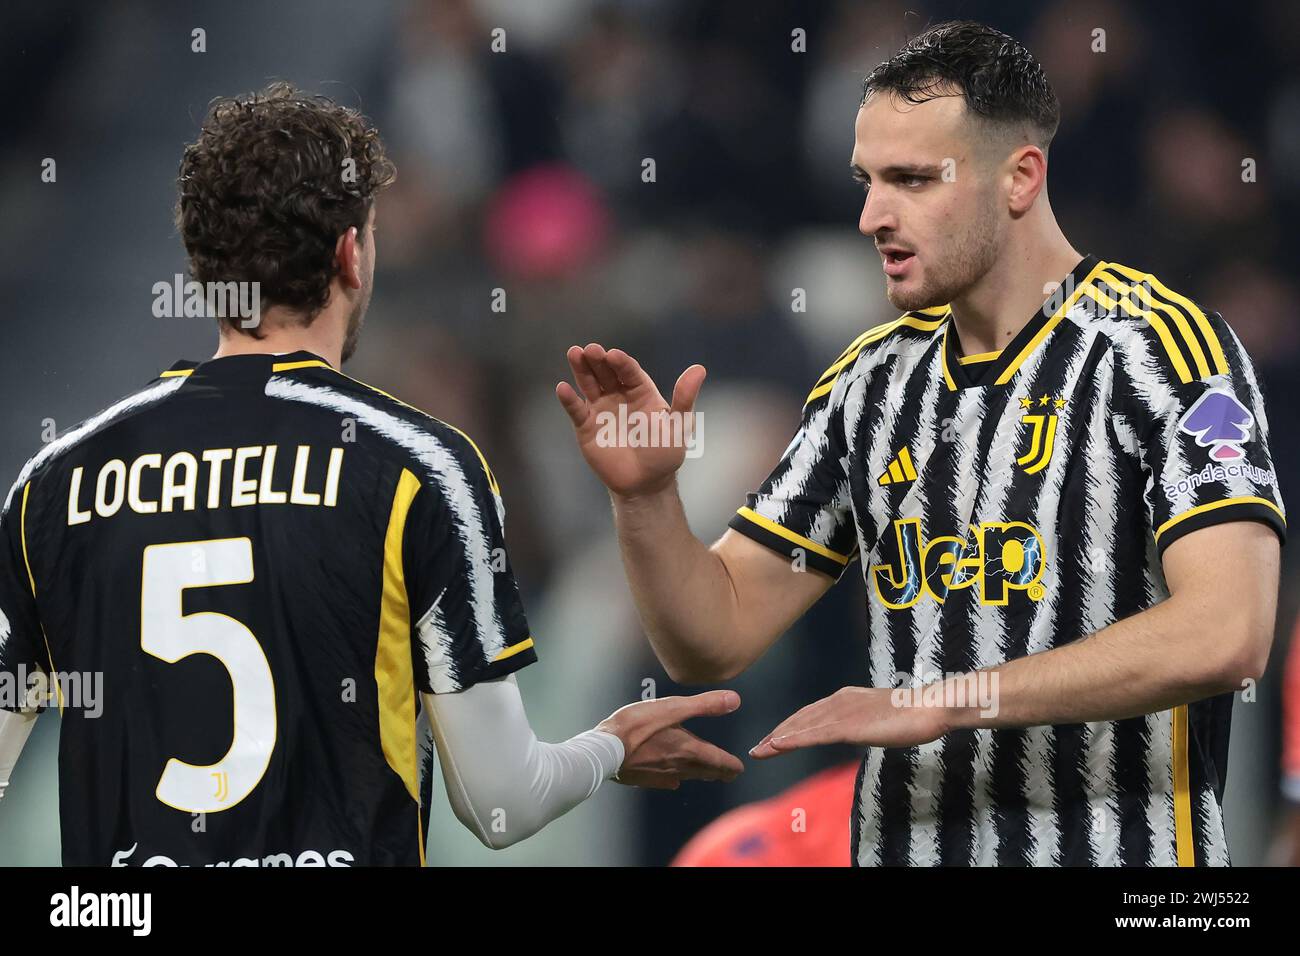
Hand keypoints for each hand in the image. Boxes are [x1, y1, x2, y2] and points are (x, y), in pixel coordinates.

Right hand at [555, 343, 705, 497]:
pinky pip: (576, 410)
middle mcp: (619, 395)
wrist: (645, 483)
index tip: (613, 354)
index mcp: (641, 391)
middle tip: (590, 349)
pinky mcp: (586, 426)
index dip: (621, 362)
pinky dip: (569, 399)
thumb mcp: (678, 425)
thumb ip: (684, 398)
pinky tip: (563, 388)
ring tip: (574, 353)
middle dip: (598, 360)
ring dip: (581, 369)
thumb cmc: (664, 453)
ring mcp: (601, 409)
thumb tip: (699, 369)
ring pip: (589, 384)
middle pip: (606, 372)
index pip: (629, 371)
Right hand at [597, 689, 743, 789]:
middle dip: (719, 773)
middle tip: (729, 774)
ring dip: (700, 775)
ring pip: (687, 776)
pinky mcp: (644, 777)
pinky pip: (665, 781)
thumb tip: (735, 700)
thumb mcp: (672, 707)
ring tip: (707, 775)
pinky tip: (672, 780)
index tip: (739, 768)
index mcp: (688, 749)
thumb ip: (704, 705)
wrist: (604, 749)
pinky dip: (674, 779)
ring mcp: (660, 774)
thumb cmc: (636, 725)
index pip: (717, 761)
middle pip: (705, 772)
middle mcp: (678, 765)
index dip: (731, 765)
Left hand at [749, 686, 948, 758]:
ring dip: (779, 738)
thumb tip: (853, 731)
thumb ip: (861, 723)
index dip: (788, 727)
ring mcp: (843, 711)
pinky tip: (778, 746)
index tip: (771, 740)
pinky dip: (794, 739)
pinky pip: (815, 733)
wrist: (929, 709)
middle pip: (800, 719)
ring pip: (803, 726)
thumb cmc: (910, 716)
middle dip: (777, 733)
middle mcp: (839, 700)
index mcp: (845, 698)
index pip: (810, 714)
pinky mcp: (849, 724)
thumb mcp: (877, 719)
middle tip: (756, 749)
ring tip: (760, 750)